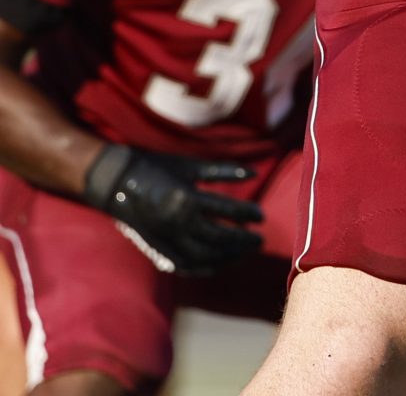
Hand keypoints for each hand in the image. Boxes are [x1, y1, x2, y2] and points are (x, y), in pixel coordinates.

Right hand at [81, 144, 263, 275]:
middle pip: (219, 237)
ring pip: (204, 256)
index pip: (228, 212)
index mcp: (186, 199)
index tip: (261, 217)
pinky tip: (219, 263)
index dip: (248, 215)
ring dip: (228, 256)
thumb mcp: (191, 166)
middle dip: (242, 241)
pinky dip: (204, 267)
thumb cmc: (157, 168)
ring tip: (244, 252)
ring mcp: (165, 239)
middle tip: (259, 240)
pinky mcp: (155, 249)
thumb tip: (254, 174)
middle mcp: (176, 222)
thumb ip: (223, 171)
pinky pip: (184, 265)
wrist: (115, 182)